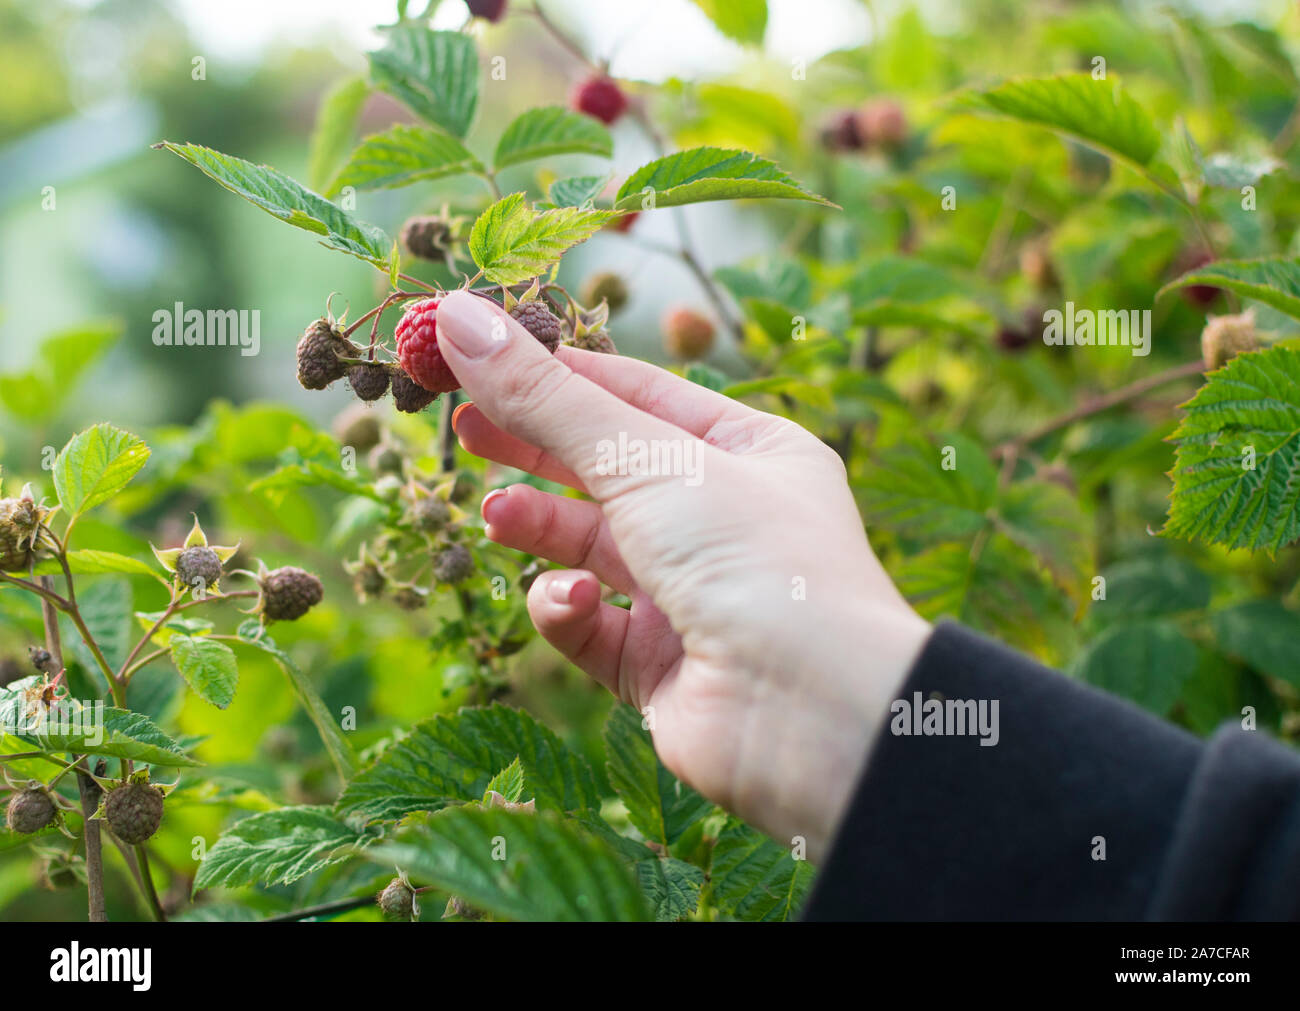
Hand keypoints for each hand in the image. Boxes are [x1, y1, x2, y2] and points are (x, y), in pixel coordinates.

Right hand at [435, 290, 930, 859]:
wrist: (813, 716)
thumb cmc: (753, 559)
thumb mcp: (648, 459)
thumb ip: (547, 398)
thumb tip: (458, 316)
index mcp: (748, 450)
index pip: (636, 395)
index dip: (554, 373)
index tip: (474, 353)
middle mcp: (724, 518)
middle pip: (606, 468)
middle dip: (534, 449)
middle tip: (461, 429)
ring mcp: (691, 593)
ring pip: (592, 548)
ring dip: (542, 528)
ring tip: (494, 515)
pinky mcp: (659, 665)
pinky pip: (592, 625)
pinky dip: (570, 611)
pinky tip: (569, 604)